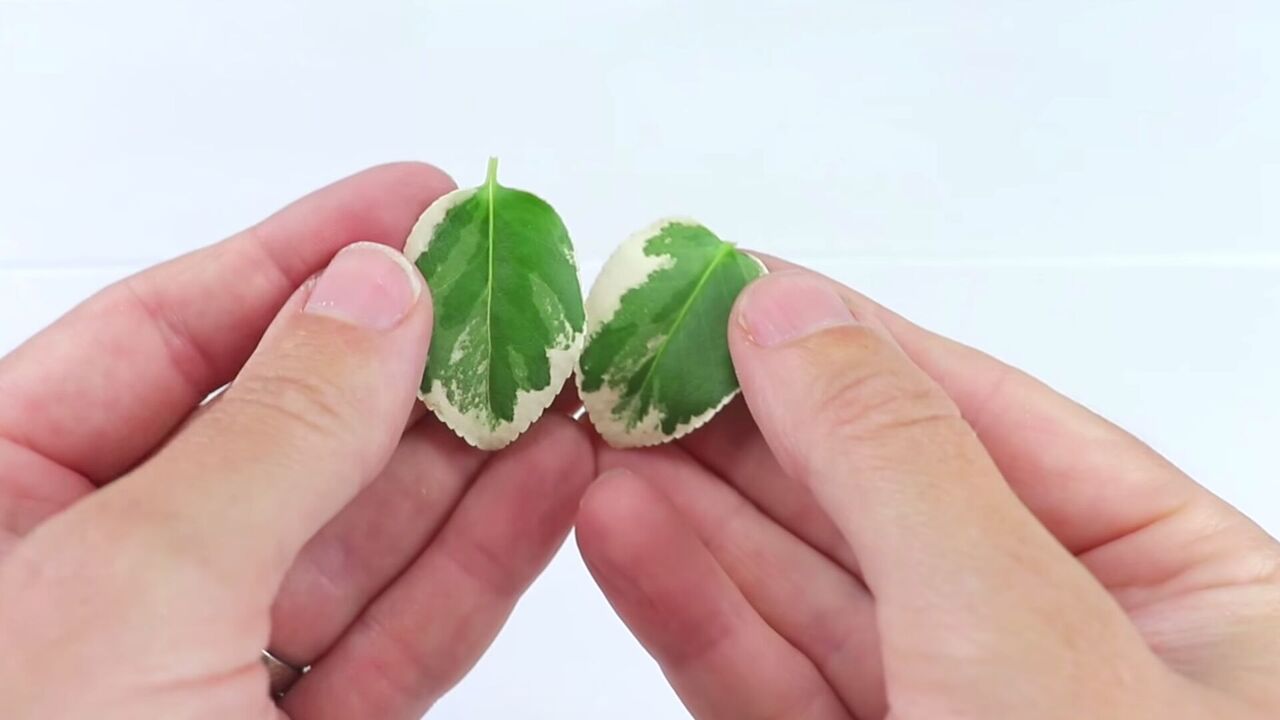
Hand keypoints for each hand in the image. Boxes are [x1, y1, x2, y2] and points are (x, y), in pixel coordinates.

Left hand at [0, 164, 593, 719]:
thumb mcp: (140, 583)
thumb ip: (277, 433)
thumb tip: (377, 292)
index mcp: (3, 510)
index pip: (159, 339)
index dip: (295, 258)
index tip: (414, 204)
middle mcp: (105, 581)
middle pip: (283, 431)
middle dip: (410, 361)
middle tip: (516, 292)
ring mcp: (206, 667)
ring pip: (358, 537)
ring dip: (470, 458)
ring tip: (560, 377)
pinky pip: (398, 636)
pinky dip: (479, 562)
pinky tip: (549, 482)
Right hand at [577, 261, 1279, 718]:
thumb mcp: (1028, 639)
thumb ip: (901, 464)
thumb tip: (789, 314)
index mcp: (1182, 588)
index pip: (986, 415)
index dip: (848, 337)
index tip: (727, 276)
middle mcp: (1065, 648)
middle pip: (876, 493)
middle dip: (747, 417)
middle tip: (632, 343)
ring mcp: (952, 718)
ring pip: (803, 586)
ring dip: (696, 503)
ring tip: (598, 422)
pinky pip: (764, 677)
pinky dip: (687, 604)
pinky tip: (623, 528)